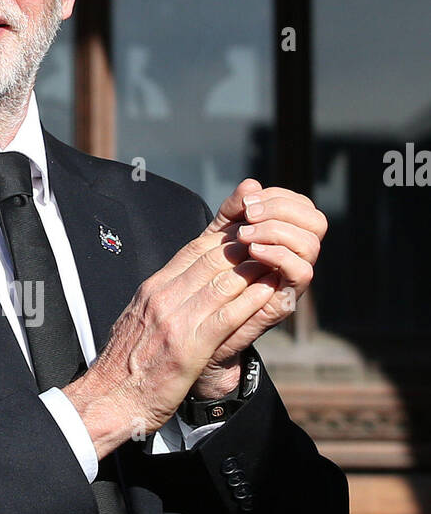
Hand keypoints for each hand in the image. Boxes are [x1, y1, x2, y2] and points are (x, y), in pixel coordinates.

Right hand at [62, 184, 279, 457]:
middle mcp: (162, 296)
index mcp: (153, 288)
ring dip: (255, 269)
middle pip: (212, 258)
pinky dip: (250, 301)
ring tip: (279, 260)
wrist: (108, 400)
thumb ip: (160, 299)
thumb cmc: (125, 365)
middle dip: (247, 244)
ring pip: (222, 281)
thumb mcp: (138, 319)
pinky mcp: (188, 347)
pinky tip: (269, 292)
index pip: (194, 249)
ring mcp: (174, 320)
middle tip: (275, 234)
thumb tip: (179, 283)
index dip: (226, 232)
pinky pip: (226, 316)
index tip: (250, 221)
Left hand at [196, 177, 326, 383]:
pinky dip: (280, 255)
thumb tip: (251, 182)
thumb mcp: (216, 239)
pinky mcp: (285, 299)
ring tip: (246, 235)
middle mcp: (294, 256)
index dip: (277, 196)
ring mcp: (292, 279)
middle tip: (248, 214)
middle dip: (281, 209)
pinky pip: (303, 272)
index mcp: (282, 238)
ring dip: (278, 229)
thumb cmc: (206, 282)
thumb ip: (231, 212)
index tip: (246, 201)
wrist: (198, 330)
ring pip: (312, 242)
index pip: (300, 204)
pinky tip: (254, 251)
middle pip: (315, 219)